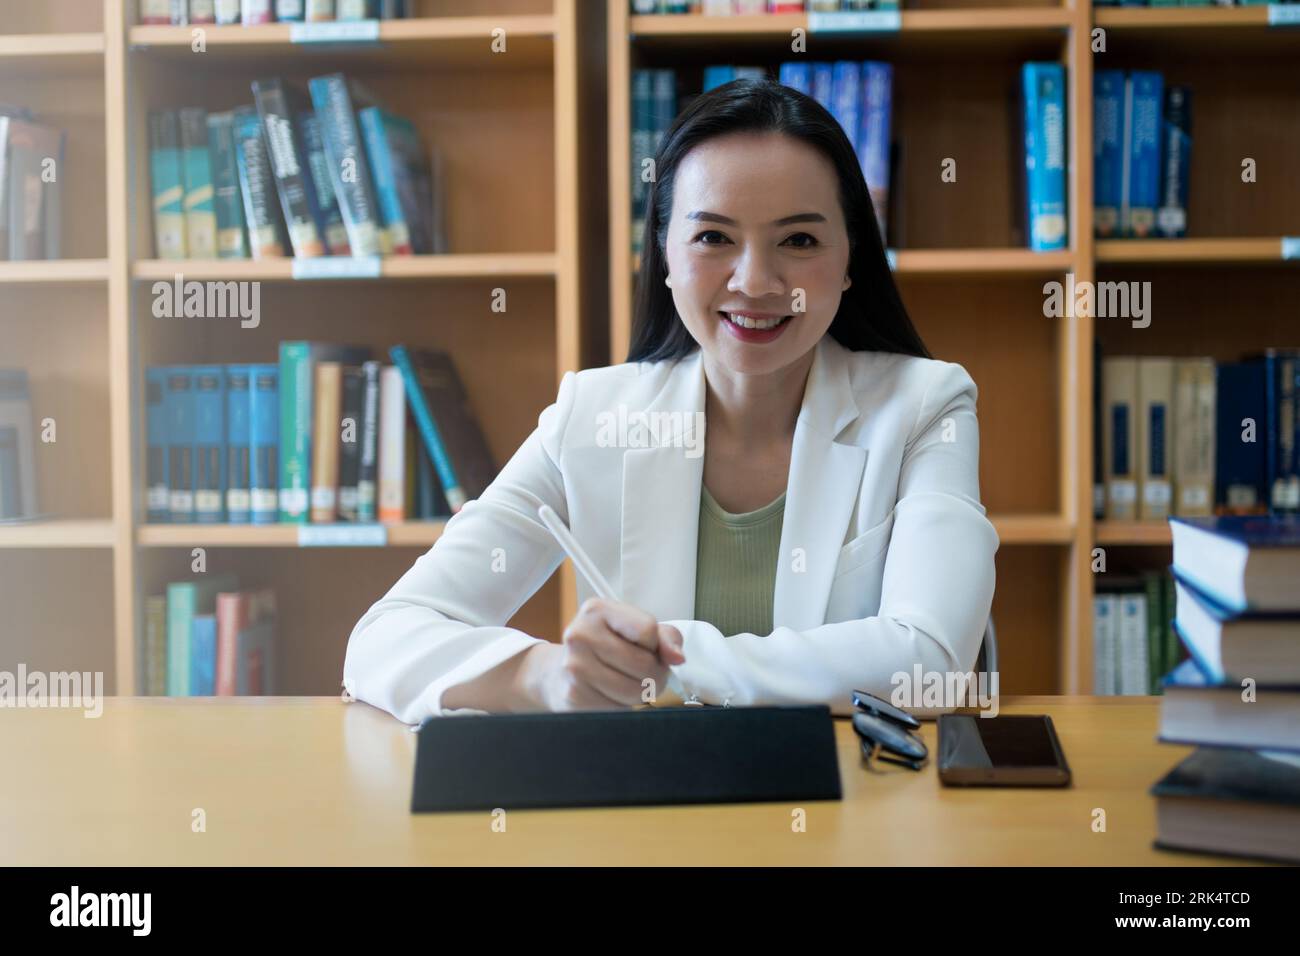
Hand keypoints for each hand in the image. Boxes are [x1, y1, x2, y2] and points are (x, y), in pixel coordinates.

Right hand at [527, 598, 685, 710]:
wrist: (560, 674)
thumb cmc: (608, 648)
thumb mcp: (636, 632)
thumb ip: (665, 638)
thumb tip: (677, 658)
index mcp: (597, 610)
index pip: (647, 629)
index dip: (655, 645)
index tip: (645, 647)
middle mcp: (580, 635)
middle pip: (644, 663)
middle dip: (655, 674)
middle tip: (646, 673)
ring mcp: (574, 667)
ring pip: (634, 690)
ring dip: (642, 693)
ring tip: (630, 683)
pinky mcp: (574, 696)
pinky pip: (619, 708)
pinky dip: (624, 706)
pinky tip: (612, 695)